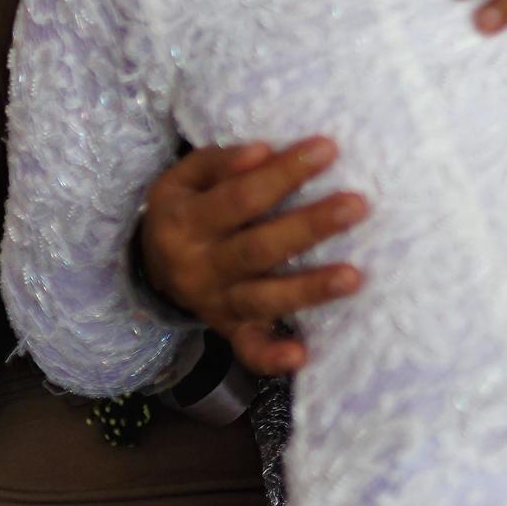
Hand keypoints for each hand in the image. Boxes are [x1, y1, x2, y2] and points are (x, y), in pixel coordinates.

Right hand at [137, 139, 367, 377]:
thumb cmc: (185, 208)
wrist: (149, 266)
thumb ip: (219, 161)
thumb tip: (261, 152)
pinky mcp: (230, 329)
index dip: (282, 174)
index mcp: (184, 223)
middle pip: (257, 249)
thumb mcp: (182, 178)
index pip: (240, 198)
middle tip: (357, 205)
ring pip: (263, 298)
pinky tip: (300, 356)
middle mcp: (199, 267)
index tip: (328, 149)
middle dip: (308, 227)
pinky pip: (248, 349)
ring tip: (353, 277)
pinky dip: (271, 357)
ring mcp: (215, 303)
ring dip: (308, 289)